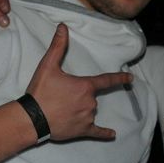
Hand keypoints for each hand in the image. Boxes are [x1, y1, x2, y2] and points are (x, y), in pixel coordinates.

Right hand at [28, 24, 132, 140]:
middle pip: (91, 96)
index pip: (106, 80)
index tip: (131, 79)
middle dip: (79, 96)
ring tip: (61, 110)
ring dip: (80, 110)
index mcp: (85, 86)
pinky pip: (97, 132)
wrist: (32, 118)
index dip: (120, 78)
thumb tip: (63, 27)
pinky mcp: (83, 130)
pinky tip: (112, 135)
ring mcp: (87, 117)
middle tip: (61, 97)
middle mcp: (90, 102)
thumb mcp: (48, 66)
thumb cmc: (40, 91)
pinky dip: (104, 134)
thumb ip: (58, 46)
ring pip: (90, 111)